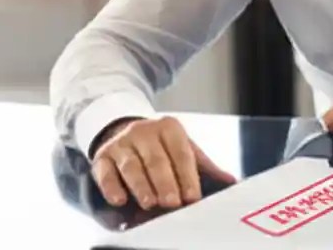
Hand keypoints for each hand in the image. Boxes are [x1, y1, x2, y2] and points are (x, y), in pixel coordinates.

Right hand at [91, 116, 235, 209]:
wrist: (124, 129)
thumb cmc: (160, 146)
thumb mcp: (183, 147)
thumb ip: (204, 165)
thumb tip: (230, 181)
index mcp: (169, 128)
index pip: (181, 153)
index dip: (187, 176)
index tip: (192, 197)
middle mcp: (144, 132)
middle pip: (156, 159)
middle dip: (165, 182)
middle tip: (172, 203)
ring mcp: (122, 143)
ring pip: (131, 165)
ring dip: (141, 186)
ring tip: (150, 203)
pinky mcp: (103, 156)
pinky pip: (105, 171)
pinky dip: (111, 186)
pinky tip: (120, 199)